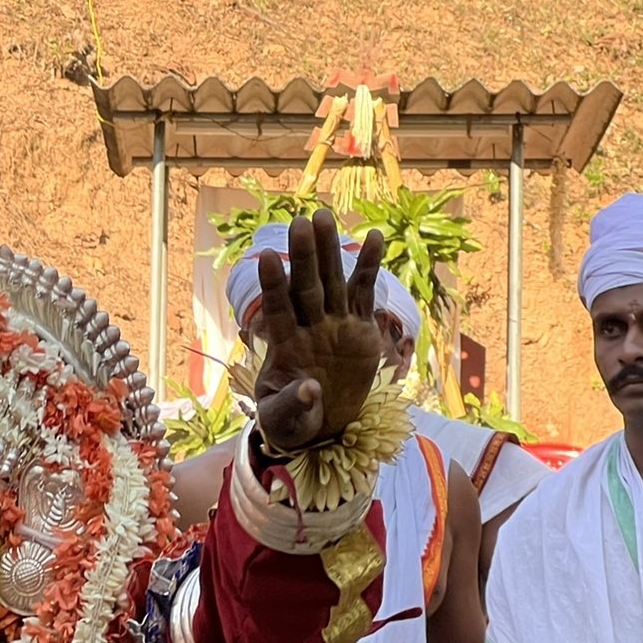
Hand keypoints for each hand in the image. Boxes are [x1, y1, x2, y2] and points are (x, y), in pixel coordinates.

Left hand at [251, 211, 390, 453]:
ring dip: (329, 250)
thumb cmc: (294, 422)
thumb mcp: (287, 422)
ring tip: (323, 216)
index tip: (266, 257)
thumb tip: (308, 389)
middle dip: (304, 256)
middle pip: (305, 287)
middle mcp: (308, 328)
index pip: (277, 311)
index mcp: (285, 348)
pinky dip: (369, 266)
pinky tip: (376, 237)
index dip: (273, 285)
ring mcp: (334, 324)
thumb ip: (293, 405)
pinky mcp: (360, 328)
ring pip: (332, 282)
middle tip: (300, 221)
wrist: (322, 425)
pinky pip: (364, 292)